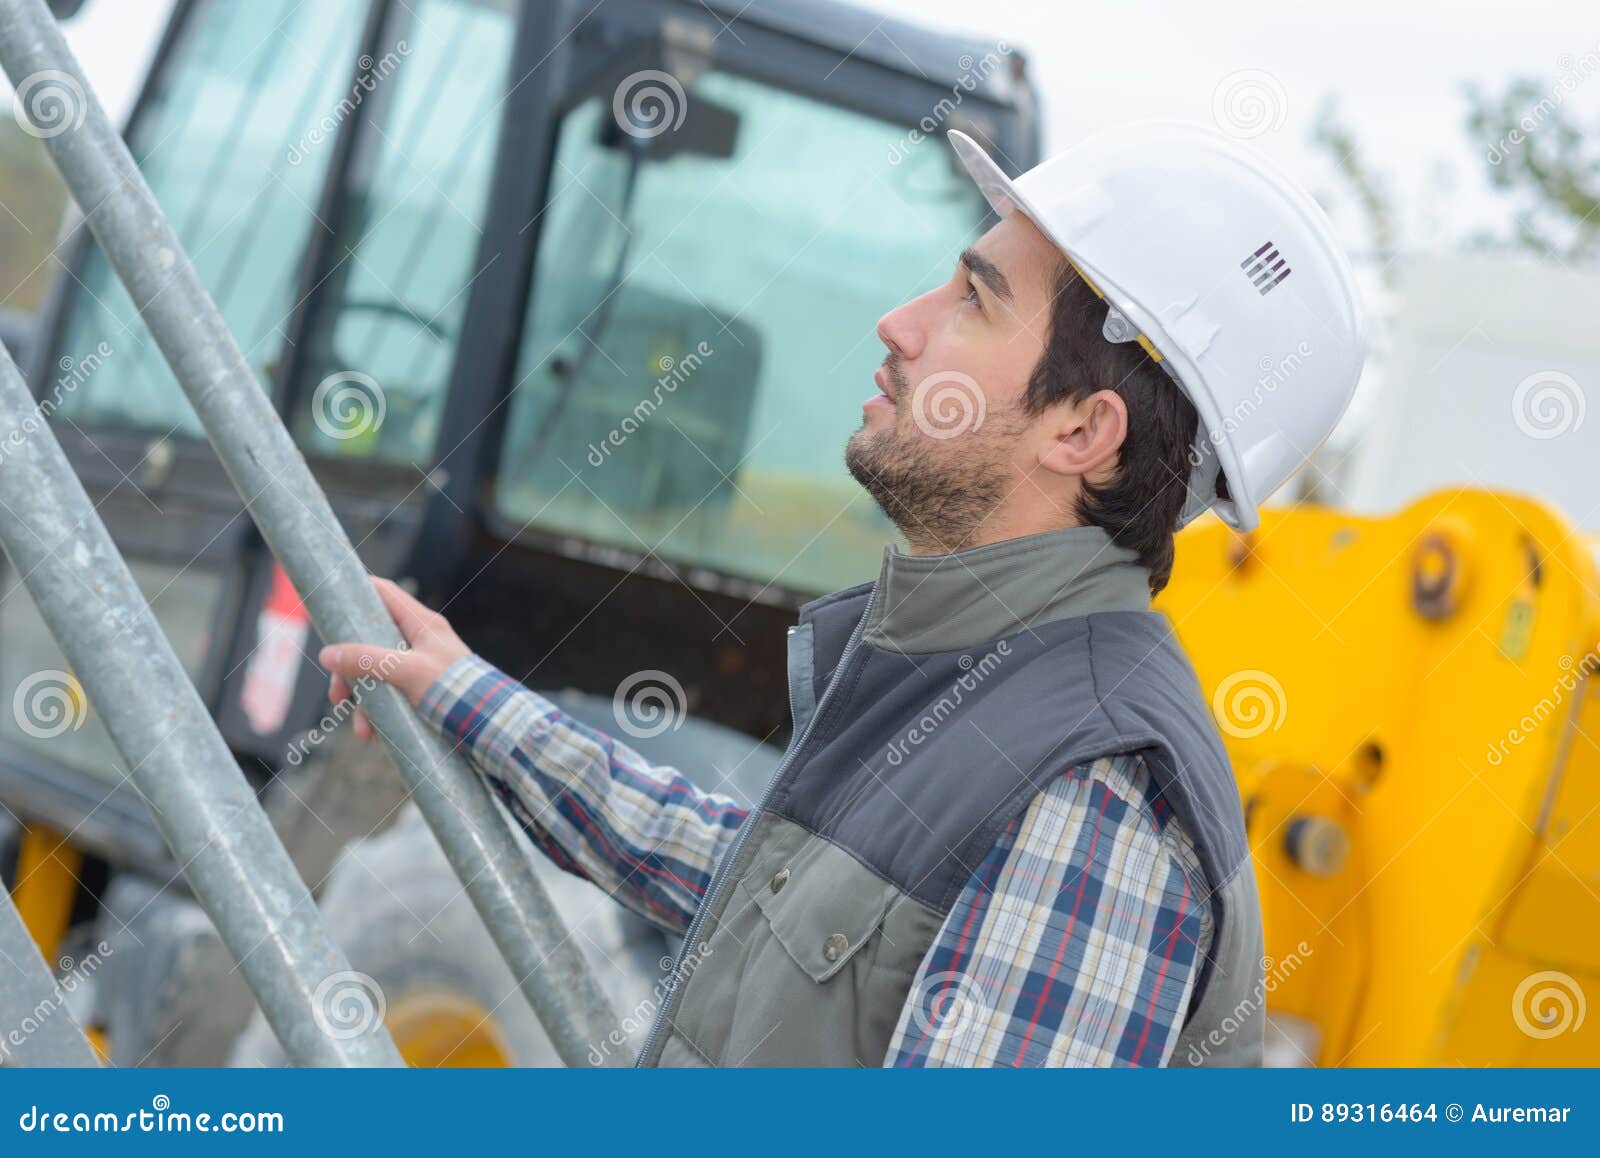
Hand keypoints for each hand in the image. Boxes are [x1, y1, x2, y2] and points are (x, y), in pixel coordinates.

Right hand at [318, 576, 470, 739]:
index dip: (355, 593)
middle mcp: (419, 642)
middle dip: (350, 671)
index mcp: (421, 625)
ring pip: (377, 675)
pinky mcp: (421, 692)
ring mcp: (420, 667)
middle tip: (338, 696)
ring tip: (362, 731)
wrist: (490, 726)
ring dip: (364, 702)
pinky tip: (375, 735)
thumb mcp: (408, 671)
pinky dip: (379, 715)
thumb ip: (368, 660)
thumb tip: (327, 655)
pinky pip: (391, 697)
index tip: (329, 603)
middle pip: (370, 642)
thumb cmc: (456, 691)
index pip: (384, 594)